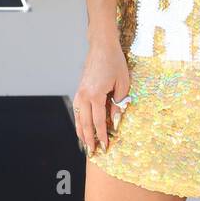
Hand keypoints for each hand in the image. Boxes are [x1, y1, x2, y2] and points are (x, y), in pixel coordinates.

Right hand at [73, 39, 130, 155]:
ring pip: (78, 118)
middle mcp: (84, 96)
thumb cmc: (115, 63)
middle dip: (89, 139)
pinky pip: (77, 110)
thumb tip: (114, 121)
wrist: (102, 46)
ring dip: (81, 133)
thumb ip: (118, 104)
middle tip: (93, 153)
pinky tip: (81, 129)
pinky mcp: (79, 90)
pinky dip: (78, 122)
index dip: (102, 136)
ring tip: (85, 146)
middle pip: (85, 123)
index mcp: (95, 95)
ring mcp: (79, 93)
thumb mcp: (123, 84)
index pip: (98, 122)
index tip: (105, 147)